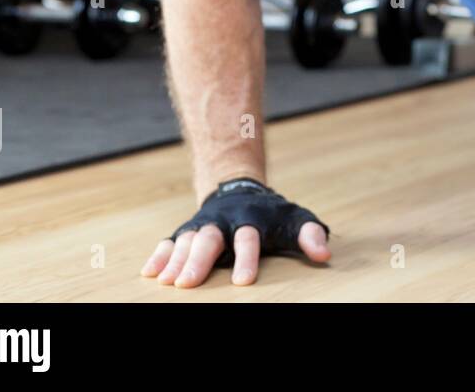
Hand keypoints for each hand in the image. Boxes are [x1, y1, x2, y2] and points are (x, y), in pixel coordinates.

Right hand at [141, 178, 331, 287]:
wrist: (241, 190)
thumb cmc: (273, 215)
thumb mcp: (295, 220)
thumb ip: (310, 235)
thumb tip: (324, 254)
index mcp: (252, 219)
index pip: (249, 238)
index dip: (246, 258)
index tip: (243, 281)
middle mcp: (224, 220)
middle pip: (209, 238)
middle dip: (198, 260)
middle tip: (189, 283)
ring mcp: (203, 224)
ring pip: (187, 239)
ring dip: (176, 260)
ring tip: (168, 282)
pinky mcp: (187, 230)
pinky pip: (170, 241)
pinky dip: (160, 255)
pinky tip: (150, 272)